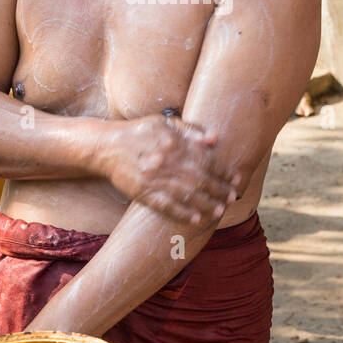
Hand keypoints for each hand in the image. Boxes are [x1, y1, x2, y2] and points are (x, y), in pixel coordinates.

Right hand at [99, 115, 241, 224]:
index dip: (223, 171)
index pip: (205, 159)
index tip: (236, 178)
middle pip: (199, 179)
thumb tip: (214, 139)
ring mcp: (153, 179)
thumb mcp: (164, 123)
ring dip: (205, 204)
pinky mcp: (142, 192)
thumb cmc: (139, 132)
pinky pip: (165, 206)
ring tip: (219, 211)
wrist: (106, 146)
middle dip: (218, 190)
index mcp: (173, 143)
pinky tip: (194, 219)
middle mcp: (166, 162)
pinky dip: (181, 213)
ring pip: (185, 195)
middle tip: (232, 198)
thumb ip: (190, 130)